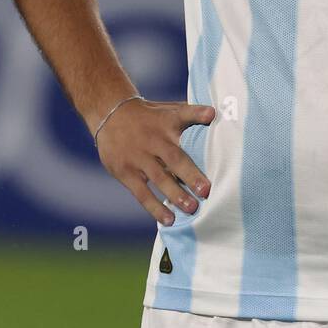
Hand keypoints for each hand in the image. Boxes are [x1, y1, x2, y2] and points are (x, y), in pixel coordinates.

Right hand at [95, 98, 215, 224]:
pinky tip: (168, 219)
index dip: (197, 113)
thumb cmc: (149, 116)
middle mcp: (154, 139)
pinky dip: (154, 207)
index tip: (211, 115)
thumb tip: (217, 115)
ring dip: (176, 194)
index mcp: (167, 121)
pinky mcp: (125, 172)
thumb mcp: (166, 108)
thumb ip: (189, 114)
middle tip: (206, 190)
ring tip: (191, 208)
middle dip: (190, 174)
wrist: (109, 114)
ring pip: (159, 178)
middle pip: (174, 157)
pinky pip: (142, 192)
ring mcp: (138, 156)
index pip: (183, 114)